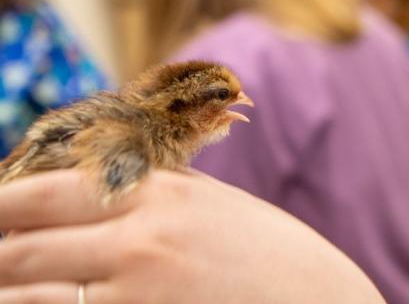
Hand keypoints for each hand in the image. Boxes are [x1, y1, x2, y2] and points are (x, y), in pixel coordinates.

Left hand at [0, 169, 385, 303]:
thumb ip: (145, 185)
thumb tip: (77, 180)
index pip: (45, 191)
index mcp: (156, 190)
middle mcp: (140, 236)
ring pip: (30, 297)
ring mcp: (139, 289)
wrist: (314, 298)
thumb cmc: (260, 248)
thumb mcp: (205, 200)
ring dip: (7, 292)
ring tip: (4, 285)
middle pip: (23, 249)